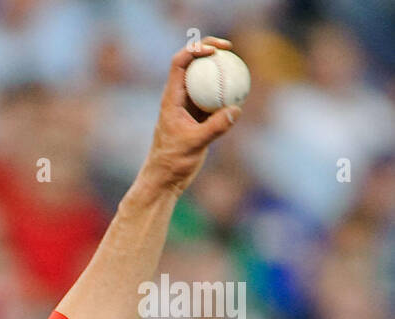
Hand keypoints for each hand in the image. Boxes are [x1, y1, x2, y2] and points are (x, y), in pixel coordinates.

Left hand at [140, 36, 241, 195]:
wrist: (165, 179)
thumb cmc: (172, 162)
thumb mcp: (194, 144)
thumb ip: (215, 127)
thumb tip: (236, 109)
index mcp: (171, 99)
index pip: (179, 64)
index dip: (195, 50)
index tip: (214, 51)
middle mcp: (179, 99)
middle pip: (193, 65)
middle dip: (208, 50)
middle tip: (229, 48)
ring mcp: (189, 107)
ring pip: (205, 81)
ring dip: (219, 70)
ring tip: (239, 64)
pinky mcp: (198, 118)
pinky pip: (214, 98)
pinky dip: (226, 92)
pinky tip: (243, 92)